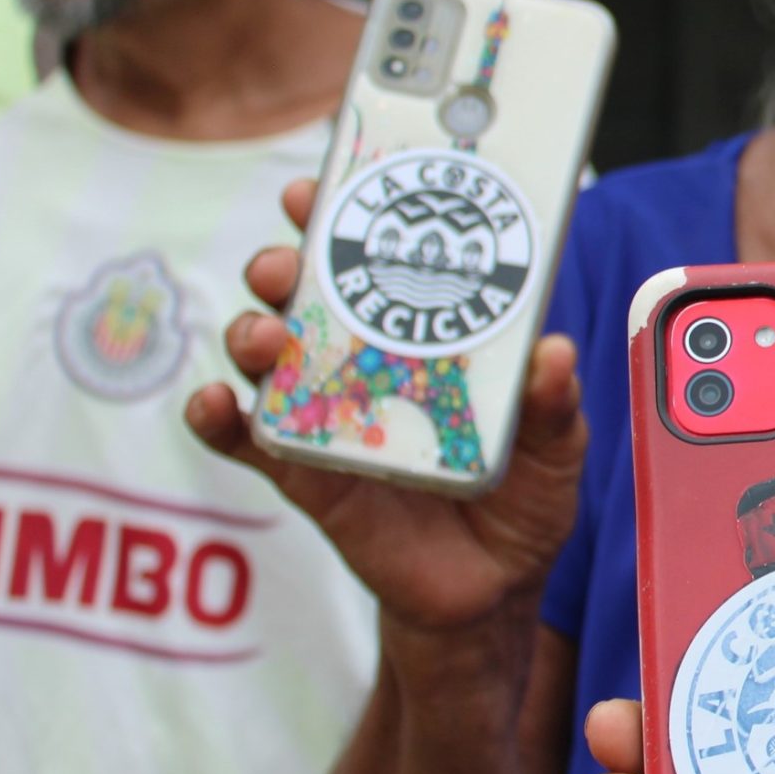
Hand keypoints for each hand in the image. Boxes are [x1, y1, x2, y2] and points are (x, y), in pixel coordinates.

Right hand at [186, 178, 587, 630]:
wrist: (493, 587)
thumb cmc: (525, 495)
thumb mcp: (558, 448)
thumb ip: (554, 406)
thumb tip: (555, 356)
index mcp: (431, 334)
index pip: (383, 258)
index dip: (347, 214)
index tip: (323, 186)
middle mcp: (370, 359)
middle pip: (309, 293)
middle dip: (286, 266)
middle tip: (287, 265)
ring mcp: (331, 412)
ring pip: (270, 355)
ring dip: (253, 334)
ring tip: (263, 338)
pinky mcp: (307, 473)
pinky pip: (249, 439)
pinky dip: (220, 417)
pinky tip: (217, 403)